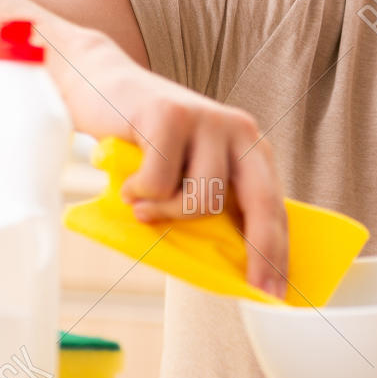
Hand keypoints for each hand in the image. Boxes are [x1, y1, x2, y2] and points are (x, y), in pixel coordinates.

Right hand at [51, 29, 288, 297]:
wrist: (97, 83)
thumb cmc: (142, 141)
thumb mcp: (185, 170)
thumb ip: (207, 202)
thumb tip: (226, 267)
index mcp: (248, 147)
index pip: (274, 205)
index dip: (278, 251)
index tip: (277, 294)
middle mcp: (237, 129)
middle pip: (261, 201)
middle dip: (260, 251)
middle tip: (251, 287)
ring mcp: (206, 120)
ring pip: (202, 200)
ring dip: (168, 213)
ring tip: (144, 201)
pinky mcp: (170, 116)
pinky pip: (159, 184)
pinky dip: (137, 192)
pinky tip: (128, 179)